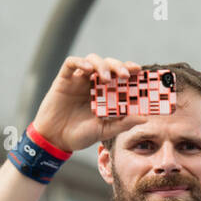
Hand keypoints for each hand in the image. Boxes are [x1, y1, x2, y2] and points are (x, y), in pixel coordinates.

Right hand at [30, 54, 149, 153]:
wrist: (56, 141)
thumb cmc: (80, 136)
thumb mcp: (105, 131)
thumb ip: (124, 123)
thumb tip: (145, 118)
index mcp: (106, 93)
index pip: (120, 75)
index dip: (130, 70)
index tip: (140, 71)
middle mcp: (93, 83)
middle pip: (109, 64)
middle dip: (119, 66)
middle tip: (125, 75)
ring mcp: (78, 80)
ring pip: (92, 59)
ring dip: (101, 65)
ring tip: (105, 78)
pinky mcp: (64, 80)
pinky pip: (71, 63)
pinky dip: (80, 62)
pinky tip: (87, 69)